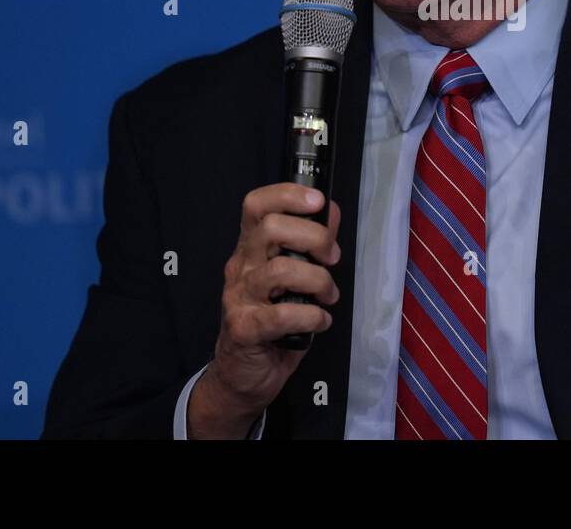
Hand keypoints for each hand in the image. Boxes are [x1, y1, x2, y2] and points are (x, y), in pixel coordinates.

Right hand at [188, 183, 341, 438]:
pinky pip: (282, 314)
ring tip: (328, 296)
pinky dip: (312, 317)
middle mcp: (241, 267)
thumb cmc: (273, 323)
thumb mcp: (294, 277)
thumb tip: (330, 211)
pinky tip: (320, 322)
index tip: (318, 201)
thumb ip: (310, 243)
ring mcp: (239, 297)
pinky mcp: (244, 328)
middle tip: (332, 258)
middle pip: (271, 228)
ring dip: (318, 281)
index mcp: (251, 249)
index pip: (256, 205)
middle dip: (314, 237)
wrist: (243, 375)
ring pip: (280, 270)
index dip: (287, 194)